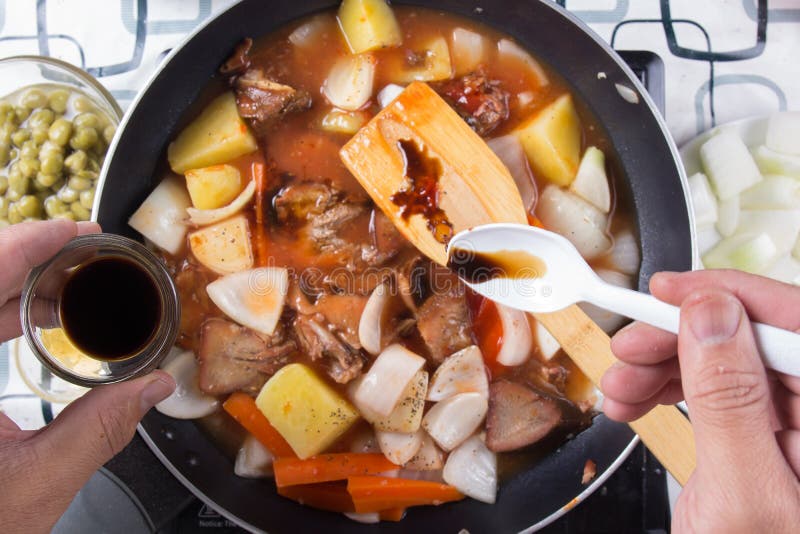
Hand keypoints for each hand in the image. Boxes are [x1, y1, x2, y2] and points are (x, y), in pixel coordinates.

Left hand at [0, 220, 175, 532]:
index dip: (27, 244)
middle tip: (87, 252)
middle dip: (29, 256)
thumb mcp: (36, 483)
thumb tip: (154, 387)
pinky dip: (1, 310)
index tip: (76, 230)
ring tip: (74, 283)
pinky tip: (37, 315)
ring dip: (17, 283)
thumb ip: (100, 429)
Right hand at [601, 270, 799, 531]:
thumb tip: (712, 314)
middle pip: (759, 342)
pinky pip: (718, 394)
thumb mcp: (743, 497)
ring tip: (619, 386)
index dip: (736, 297)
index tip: (671, 291)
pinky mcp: (764, 442)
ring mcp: (795, 433)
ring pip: (732, 364)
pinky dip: (670, 391)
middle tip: (628, 349)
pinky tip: (636, 400)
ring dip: (667, 365)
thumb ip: (731, 401)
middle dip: (684, 338)